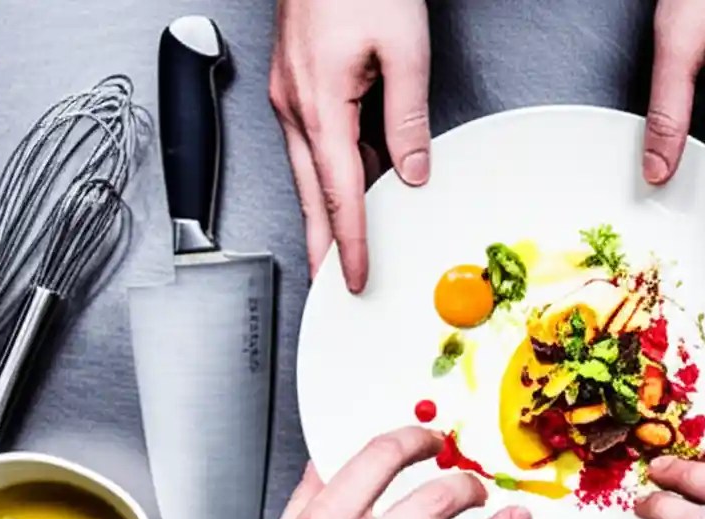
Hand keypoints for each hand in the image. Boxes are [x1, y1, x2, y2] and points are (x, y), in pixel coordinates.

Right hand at [270, 0, 431, 291]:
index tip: (355, 276)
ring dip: (328, 208)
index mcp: (319, 104)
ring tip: (345, 247)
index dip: (349, 242)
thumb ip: (407, 118)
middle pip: (312, 192)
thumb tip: (411, 171)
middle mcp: (296, 104)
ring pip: (311, 168)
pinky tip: (355, 184)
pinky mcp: (298, 82)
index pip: (338, 193)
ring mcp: (292, 94)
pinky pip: (316, 141)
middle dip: (322, 242)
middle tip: (332, 283)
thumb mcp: (403, 49)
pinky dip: (334, 170)